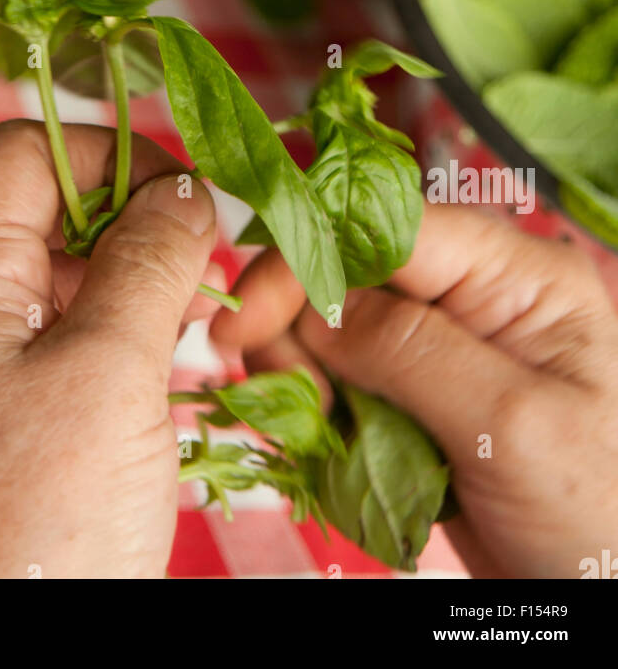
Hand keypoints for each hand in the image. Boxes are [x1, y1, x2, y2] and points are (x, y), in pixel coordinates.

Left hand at [0, 120, 221, 578]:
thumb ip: (148, 262)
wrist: (22, 651)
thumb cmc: (52, 517)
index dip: (108, 154)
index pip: (22, 155)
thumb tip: (185, 191)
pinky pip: (56, 329)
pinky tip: (170, 342)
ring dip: (130, 267)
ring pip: (53, 269)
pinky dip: (117, 317)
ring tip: (199, 299)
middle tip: (204, 250)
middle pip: (38, 207)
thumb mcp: (111, 370)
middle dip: (128, 212)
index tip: (184, 196)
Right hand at [211, 203, 617, 577]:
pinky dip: (319, 411)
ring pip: (333, 329)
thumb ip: (414, 351)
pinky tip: (327, 447)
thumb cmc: (597, 513)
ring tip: (315, 432)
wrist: (605, 598)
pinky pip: (343, 382)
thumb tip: (313, 305)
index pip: (386, 227)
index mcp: (516, 272)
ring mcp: (445, 347)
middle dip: (298, 328)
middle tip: (288, 398)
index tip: (242, 317)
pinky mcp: (419, 396)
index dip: (305, 259)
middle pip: (347, 271)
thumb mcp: (511, 425)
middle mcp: (475, 293)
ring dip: (305, 377)